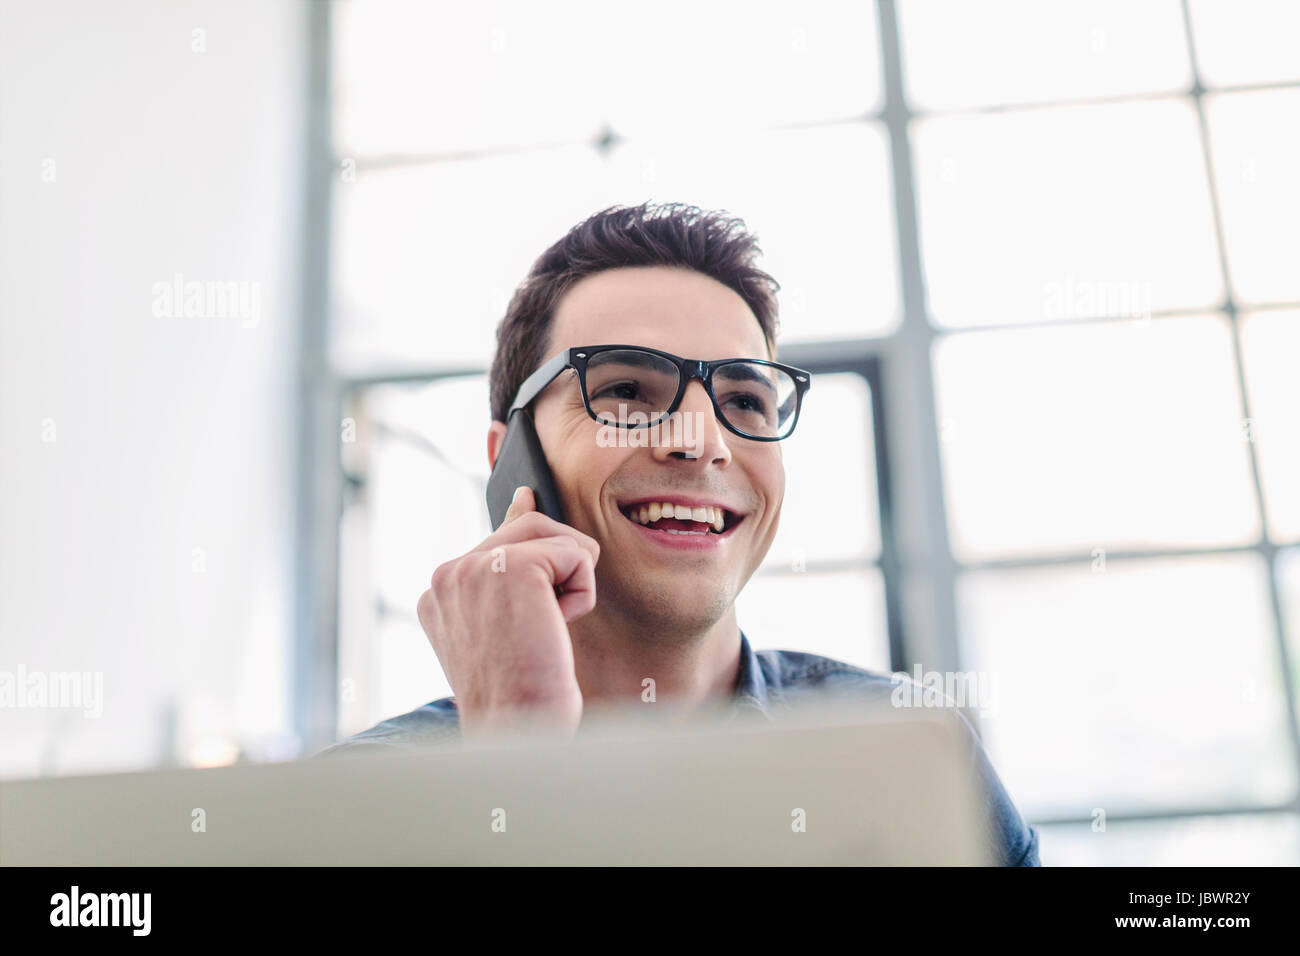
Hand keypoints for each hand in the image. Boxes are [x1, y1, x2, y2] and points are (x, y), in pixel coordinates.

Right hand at [416, 486, 598, 743]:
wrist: (520, 733)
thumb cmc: (522, 692)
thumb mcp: (510, 620)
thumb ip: (511, 560)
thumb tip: (524, 497)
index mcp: (439, 591)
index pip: (499, 538)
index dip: (532, 545)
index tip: (529, 510)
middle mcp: (447, 574)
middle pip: (532, 525)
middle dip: (560, 570)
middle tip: (546, 625)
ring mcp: (473, 567)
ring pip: (555, 534)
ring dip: (572, 580)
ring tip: (548, 628)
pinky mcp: (511, 568)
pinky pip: (577, 554)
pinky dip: (583, 593)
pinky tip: (555, 629)